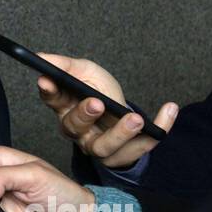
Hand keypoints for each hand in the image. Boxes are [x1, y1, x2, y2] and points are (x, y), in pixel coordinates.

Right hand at [34, 52, 177, 168]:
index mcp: (66, 109)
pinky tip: (170, 108)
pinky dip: (160, 128)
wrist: (122, 112)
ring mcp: (99, 146)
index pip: (53, 101)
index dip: (49, 92)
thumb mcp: (86, 71)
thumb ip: (66, 65)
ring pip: (104, 147)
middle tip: (97, 102)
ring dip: (120, 133)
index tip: (48, 80)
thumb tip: (41, 57)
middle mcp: (79, 131)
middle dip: (85, 115)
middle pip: (75, 128)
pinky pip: (142, 148)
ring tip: (135, 119)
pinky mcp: (124, 154)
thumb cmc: (100, 91)